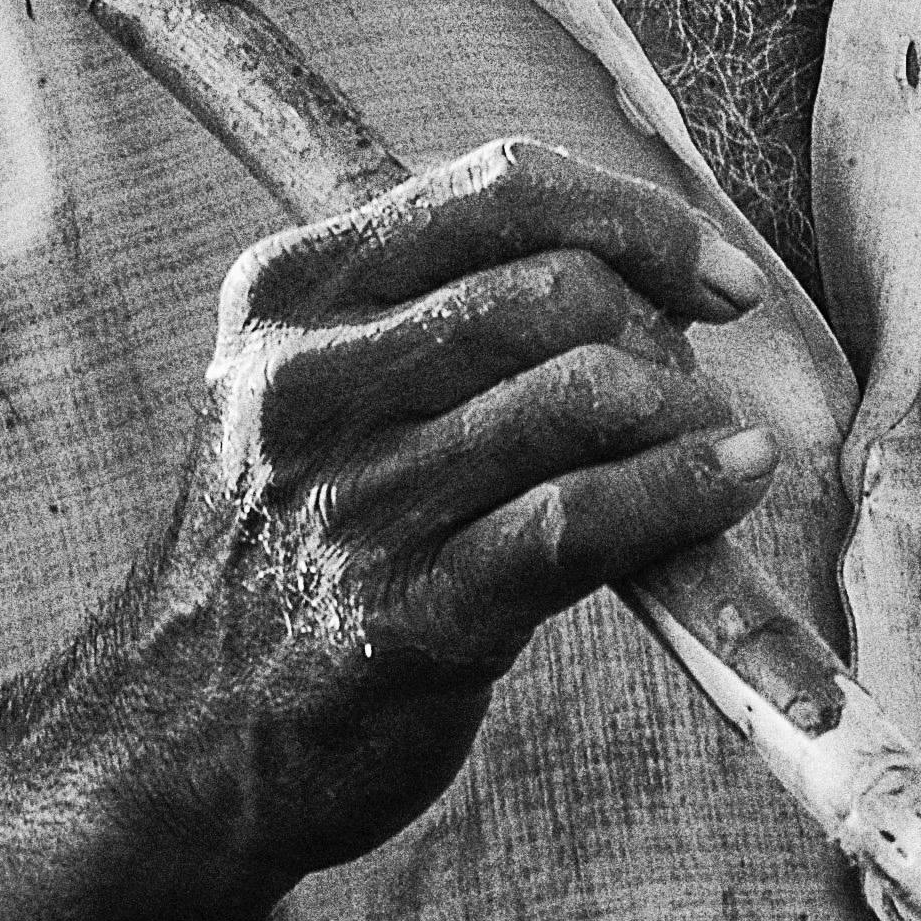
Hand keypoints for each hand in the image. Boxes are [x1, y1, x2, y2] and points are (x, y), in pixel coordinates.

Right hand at [74, 138, 783, 889]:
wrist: (189, 731)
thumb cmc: (298, 537)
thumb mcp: (316, 384)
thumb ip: (437, 302)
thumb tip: (641, 257)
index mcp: (286, 291)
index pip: (500, 189)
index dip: (639, 220)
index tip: (717, 276)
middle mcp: (306, 379)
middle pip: (555, 287)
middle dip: (661, 332)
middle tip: (686, 392)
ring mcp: (354, 498)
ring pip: (581, 393)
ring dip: (687, 415)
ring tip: (713, 446)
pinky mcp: (409, 613)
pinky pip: (584, 519)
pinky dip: (684, 490)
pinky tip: (730, 484)